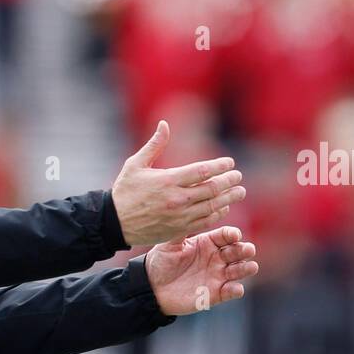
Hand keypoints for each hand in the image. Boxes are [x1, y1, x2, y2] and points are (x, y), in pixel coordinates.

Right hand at [111, 121, 245, 244]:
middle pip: (212, 188)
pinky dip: (217, 214)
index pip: (203, 171)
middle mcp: (177, 199)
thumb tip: (164, 124)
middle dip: (229, 181)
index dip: (220, 166)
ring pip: (212, 206)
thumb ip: (154, 145)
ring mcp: (179, 216)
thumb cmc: (125, 191)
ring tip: (239, 191)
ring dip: (229, 198)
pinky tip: (223, 207)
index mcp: (168, 180)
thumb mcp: (135, 164)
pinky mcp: (178, 229)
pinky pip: (205, 222)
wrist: (114, 223)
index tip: (229, 162)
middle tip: (238, 176)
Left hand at [142, 225, 258, 316]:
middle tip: (248, 250)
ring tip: (251, 267)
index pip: (225, 235)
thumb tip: (188, 215)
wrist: (153, 287)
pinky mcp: (216, 293)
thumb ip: (180, 232)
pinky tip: (236, 288)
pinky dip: (236, 289)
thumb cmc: (161, 262)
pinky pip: (231, 291)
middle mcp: (217, 257)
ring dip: (245, 268)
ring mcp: (218, 275)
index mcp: (208, 242)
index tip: (234, 235)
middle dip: (244, 250)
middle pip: (236, 251)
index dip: (232, 234)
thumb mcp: (169, 245)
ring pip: (239, 270)